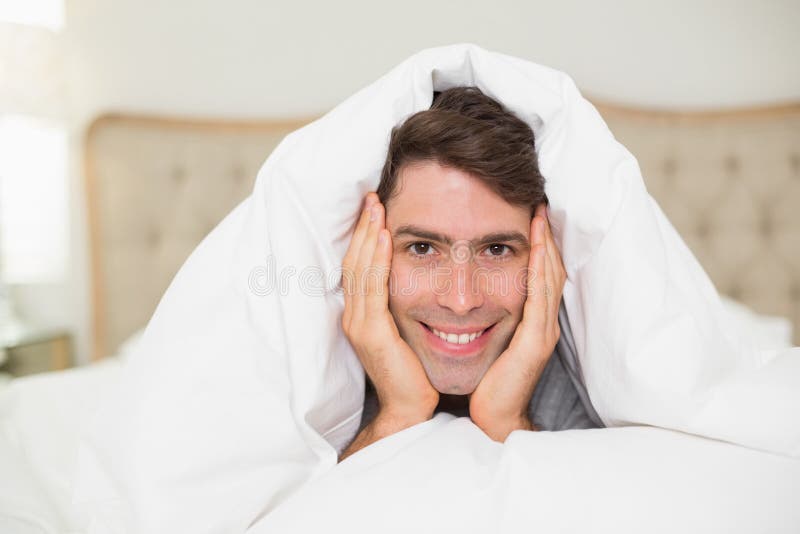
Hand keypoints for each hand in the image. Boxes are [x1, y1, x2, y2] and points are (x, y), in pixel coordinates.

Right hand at [341, 193, 438, 426]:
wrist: (410, 409)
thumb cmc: (413, 370)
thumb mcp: (405, 330)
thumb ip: (400, 304)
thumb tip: (413, 276)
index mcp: (361, 314)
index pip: (358, 266)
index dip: (363, 235)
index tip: (374, 207)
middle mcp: (354, 316)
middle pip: (354, 261)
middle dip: (362, 227)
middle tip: (373, 195)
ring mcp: (359, 324)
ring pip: (359, 269)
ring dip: (367, 235)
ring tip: (376, 207)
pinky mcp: (371, 333)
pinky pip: (372, 288)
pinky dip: (377, 260)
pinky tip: (383, 238)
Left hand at [469, 204, 565, 440]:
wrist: (493, 418)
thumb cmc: (486, 381)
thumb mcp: (490, 340)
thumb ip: (489, 316)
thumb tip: (471, 293)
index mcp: (532, 321)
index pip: (540, 274)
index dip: (539, 244)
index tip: (531, 215)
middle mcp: (543, 323)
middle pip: (551, 270)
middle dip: (547, 236)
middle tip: (540, 205)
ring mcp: (543, 331)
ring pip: (550, 279)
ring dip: (546, 246)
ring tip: (540, 217)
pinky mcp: (536, 342)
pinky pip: (540, 298)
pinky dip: (539, 271)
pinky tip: (535, 250)